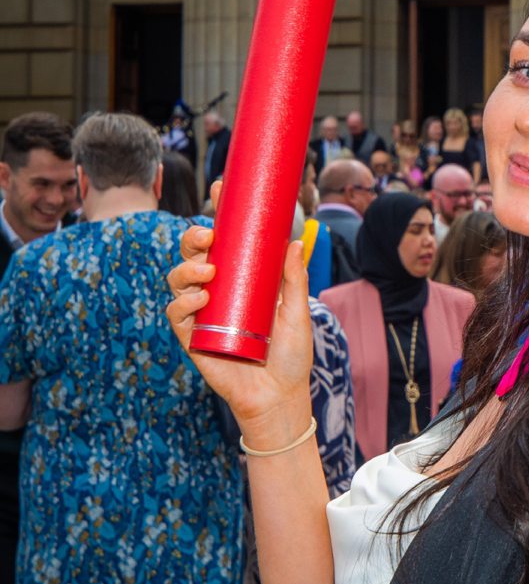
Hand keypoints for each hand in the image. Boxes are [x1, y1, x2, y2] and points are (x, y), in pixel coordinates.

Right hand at [166, 187, 314, 439]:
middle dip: (194, 238)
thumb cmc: (290, 354)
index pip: (224, 241)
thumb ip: (293, 279)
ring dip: (187, 268)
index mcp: (241, 280)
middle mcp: (218, 292)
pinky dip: (183, 303)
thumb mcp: (297, 311)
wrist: (281, 395)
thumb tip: (294, 242)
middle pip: (193, 254)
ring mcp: (202, 314)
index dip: (217, 214)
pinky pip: (176, 314)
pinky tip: (199, 299)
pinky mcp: (192, 337)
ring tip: (208, 270)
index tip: (220, 188)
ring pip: (178, 280)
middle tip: (209, 235)